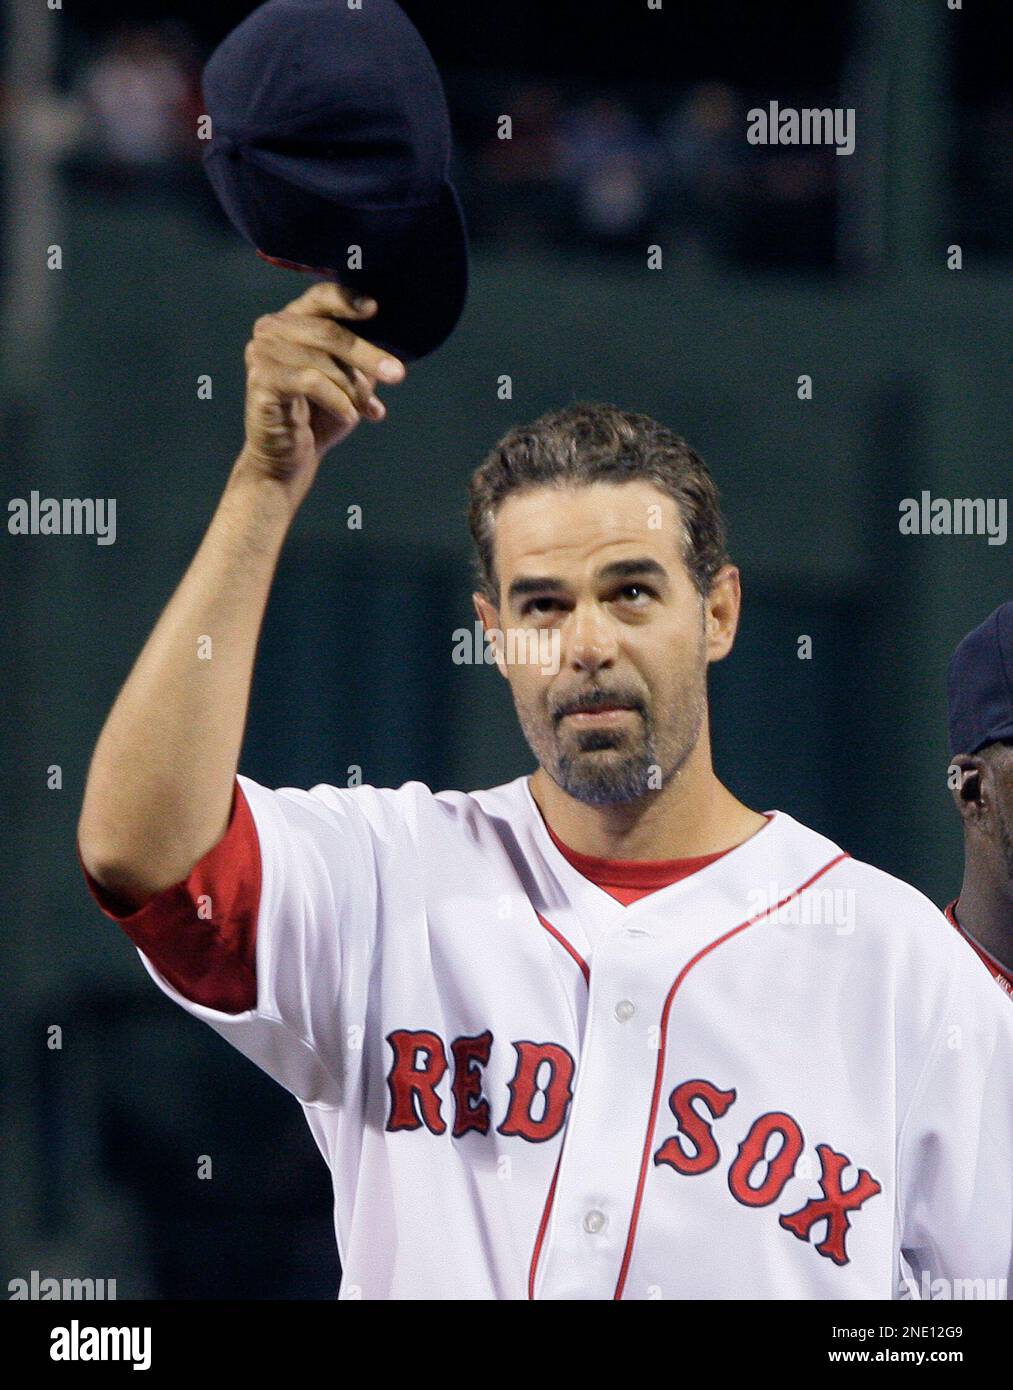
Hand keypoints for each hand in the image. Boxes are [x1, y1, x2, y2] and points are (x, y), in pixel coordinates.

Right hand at [238, 280, 404, 500]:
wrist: (289, 460)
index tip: (375, 309)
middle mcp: (272, 329)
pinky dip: (337, 399)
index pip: (321, 297)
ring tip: (370, 409)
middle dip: (368, 355)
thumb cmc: (320, 416)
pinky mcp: (260, 381)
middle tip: (397, 375)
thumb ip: (364, 356)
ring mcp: (261, 353)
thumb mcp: (349, 381)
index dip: (347, 299)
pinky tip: (350, 416)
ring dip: (353, 388)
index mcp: (292, 320)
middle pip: (328, 331)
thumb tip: (394, 340)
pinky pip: (310, 381)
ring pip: (322, 360)